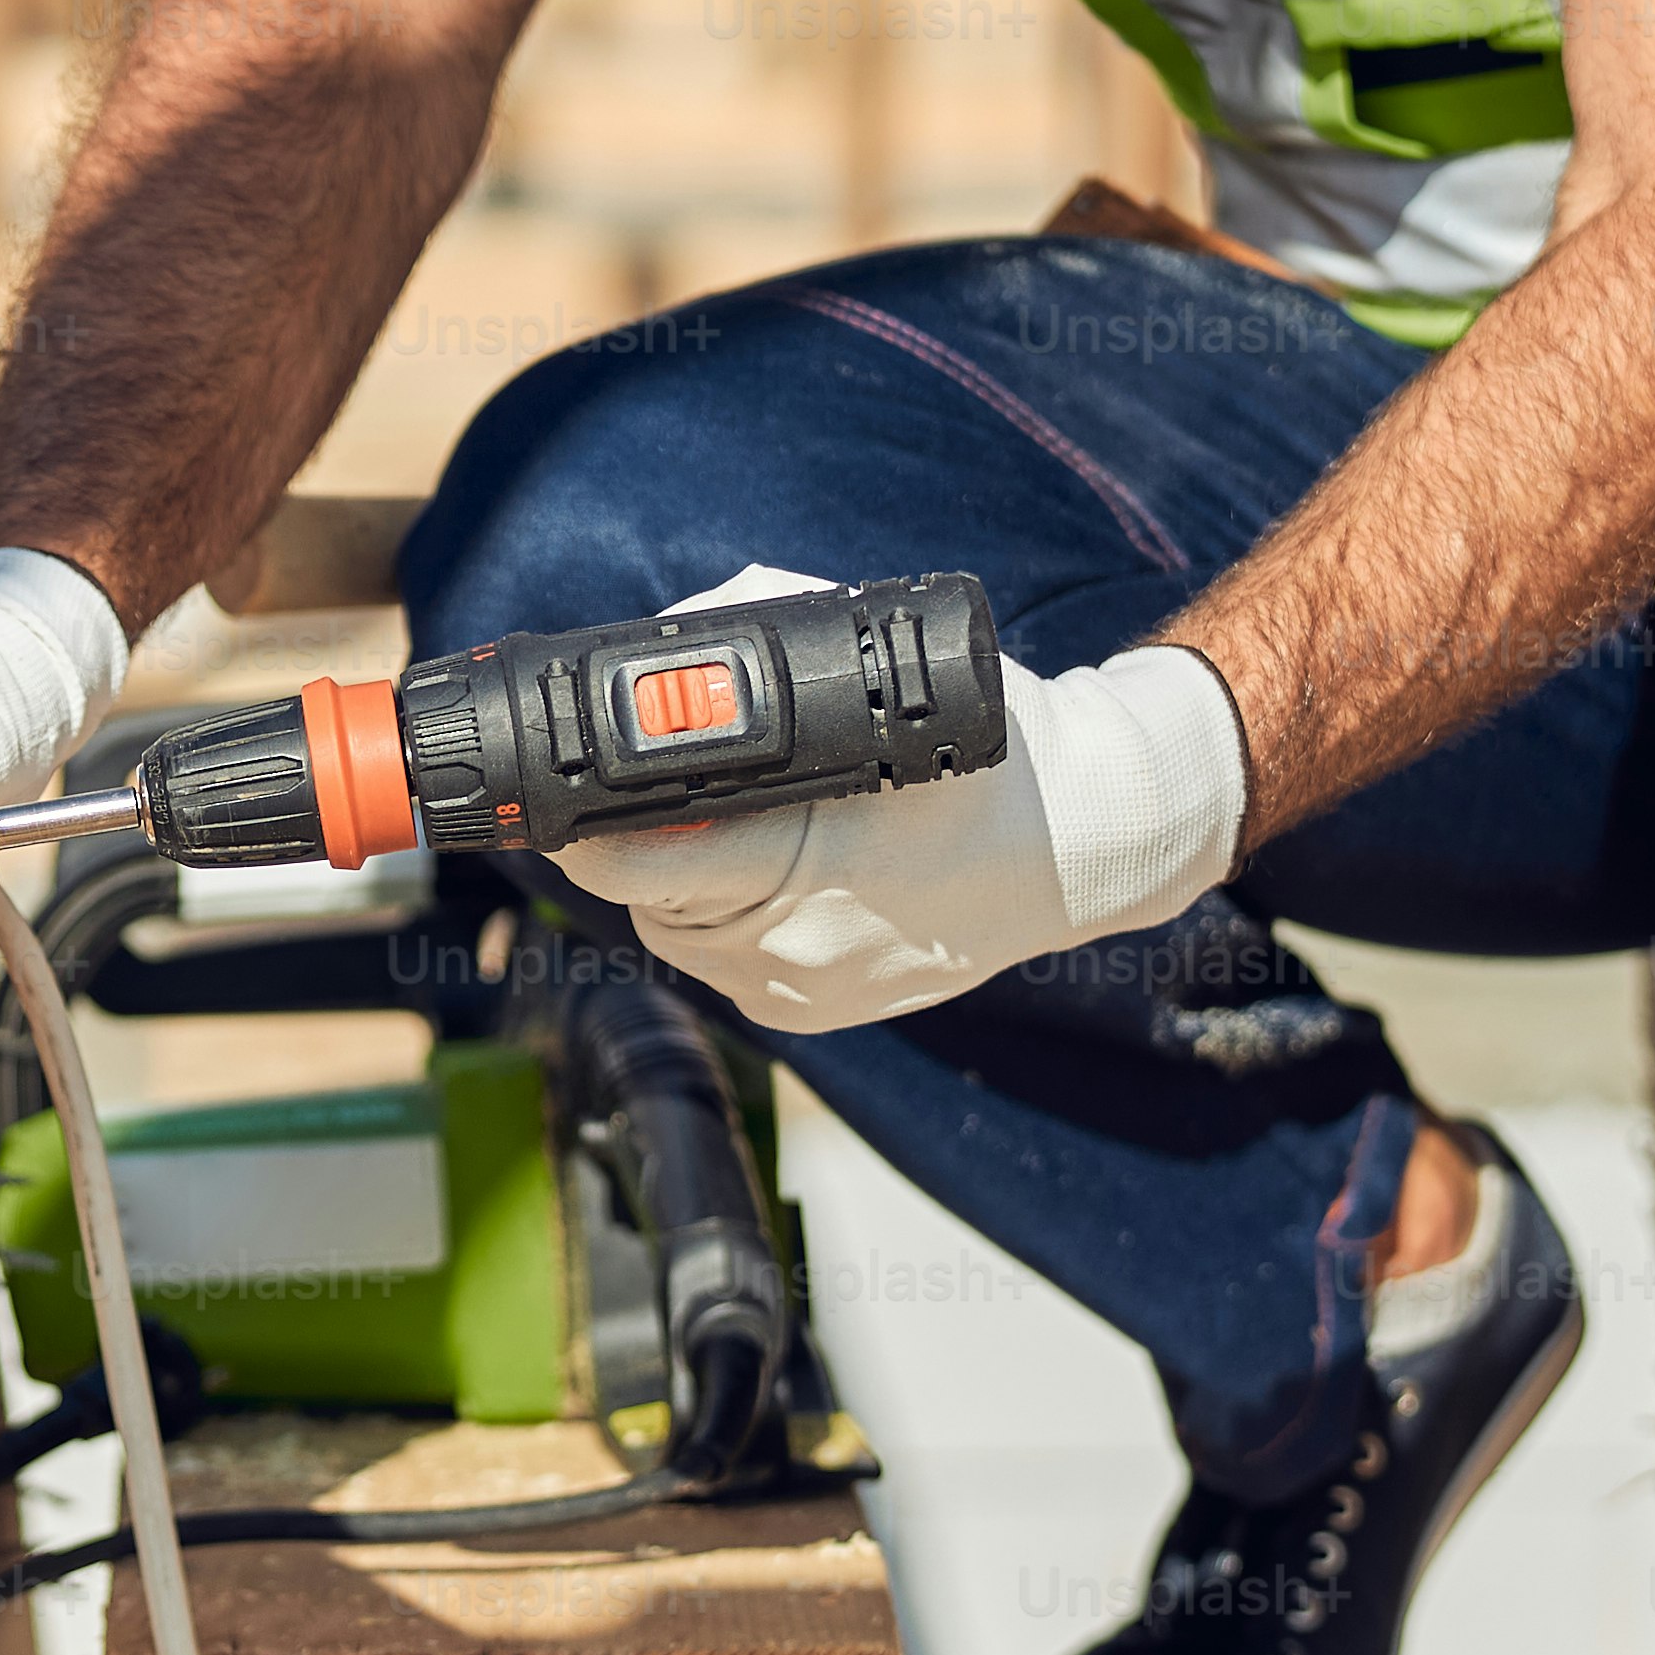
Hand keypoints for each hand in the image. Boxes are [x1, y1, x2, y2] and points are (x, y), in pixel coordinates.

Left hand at [554, 565, 1250, 1033]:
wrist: (1082, 843)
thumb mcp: (865, 664)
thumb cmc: (985, 750)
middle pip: (638, 891)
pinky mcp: (805, 1017)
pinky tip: (777, 872)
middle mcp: (788, 948)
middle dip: (644, 833)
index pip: (623, 854)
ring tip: (750, 824)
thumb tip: (646, 645)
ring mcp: (795, 994)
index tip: (572, 780)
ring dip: (682, 877)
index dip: (587, 811)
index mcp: (799, 865)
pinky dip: (724, 915)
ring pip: (671, 931)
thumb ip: (744, 637)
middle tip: (674, 786)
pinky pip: (720, 961)